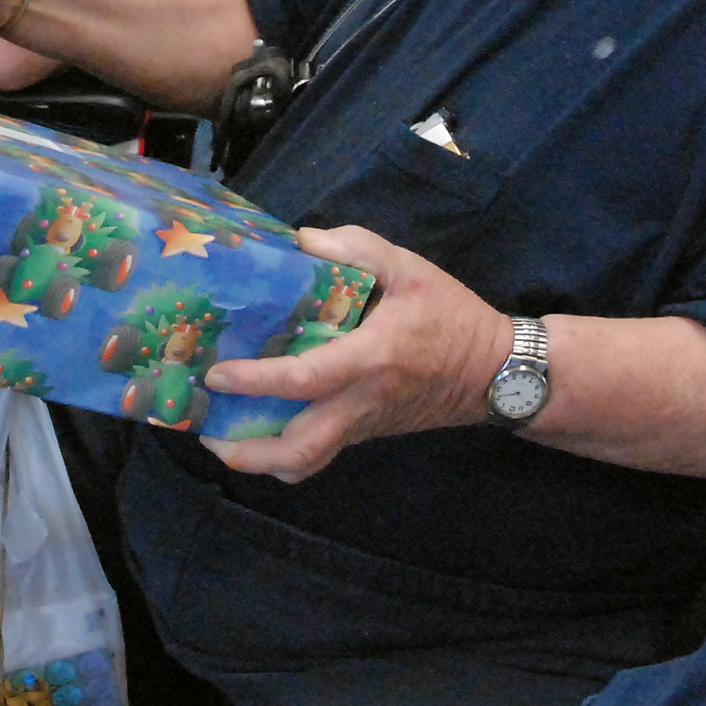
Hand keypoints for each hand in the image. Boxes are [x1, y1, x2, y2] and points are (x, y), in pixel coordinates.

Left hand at [197, 225, 510, 482]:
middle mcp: (362, 403)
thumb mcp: (409, 268)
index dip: (257, 381)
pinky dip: (286, 451)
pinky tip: (261, 428)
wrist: (500, 373)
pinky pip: (322, 453)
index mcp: (371, 360)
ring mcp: (364, 426)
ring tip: (221, 436)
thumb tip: (300, 241)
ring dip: (261, 461)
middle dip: (247, 452)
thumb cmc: (452, 316)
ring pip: (308, 463)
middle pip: (300, 451)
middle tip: (204, 428)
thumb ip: (355, 248)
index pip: (305, 380)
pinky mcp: (368, 434)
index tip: (217, 374)